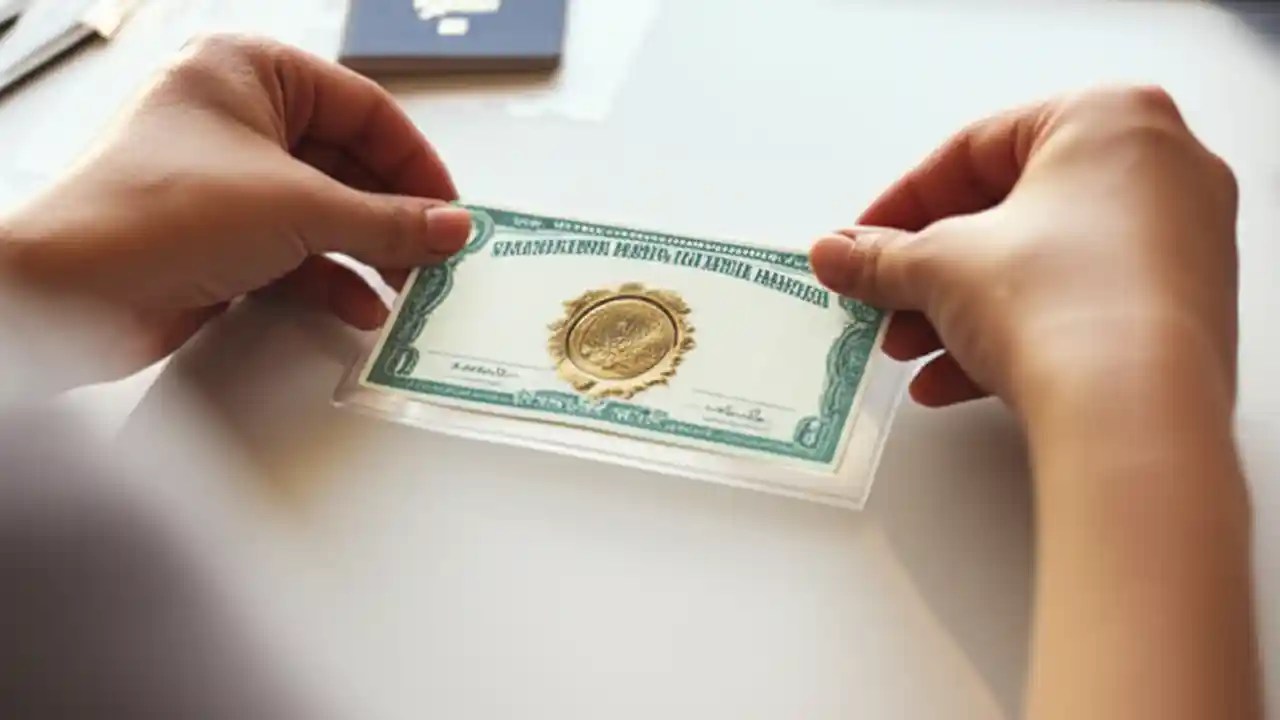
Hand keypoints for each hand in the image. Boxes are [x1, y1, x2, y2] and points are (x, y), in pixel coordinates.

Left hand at [0, 35, 470, 378]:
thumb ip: (387, 220)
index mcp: (248, 71)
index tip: (451, 206)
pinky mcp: (220, 237)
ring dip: (369, 251)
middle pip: (347, 162)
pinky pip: (296, 250)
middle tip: (437, 252)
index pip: (362, 107)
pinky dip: (331, 278)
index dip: (415, 160)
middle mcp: (237, 118)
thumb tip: (451, 225)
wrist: (67, 294)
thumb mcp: (298, 208)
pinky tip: (362, 306)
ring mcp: (228, 180)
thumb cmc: (153, 213)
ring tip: (410, 284)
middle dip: (394, 213)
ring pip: (325, 210)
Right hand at [809, 86, 1237, 419]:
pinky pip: (1080, 308)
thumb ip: (880, 257)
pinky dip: (1014, 337)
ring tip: (907, 350)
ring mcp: (1182, 244)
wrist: (1134, 413)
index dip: (902, 205)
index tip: (862, 245)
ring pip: (1043, 266)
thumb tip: (836, 254)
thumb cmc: (1055, 301)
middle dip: (931, 268)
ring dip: (961, 310)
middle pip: (1010, 211)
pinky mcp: (1182, 314)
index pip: (977, 149)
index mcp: (1108, 118)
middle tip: (883, 300)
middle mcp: (1160, 168)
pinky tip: (951, 380)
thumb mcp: (940, 267)